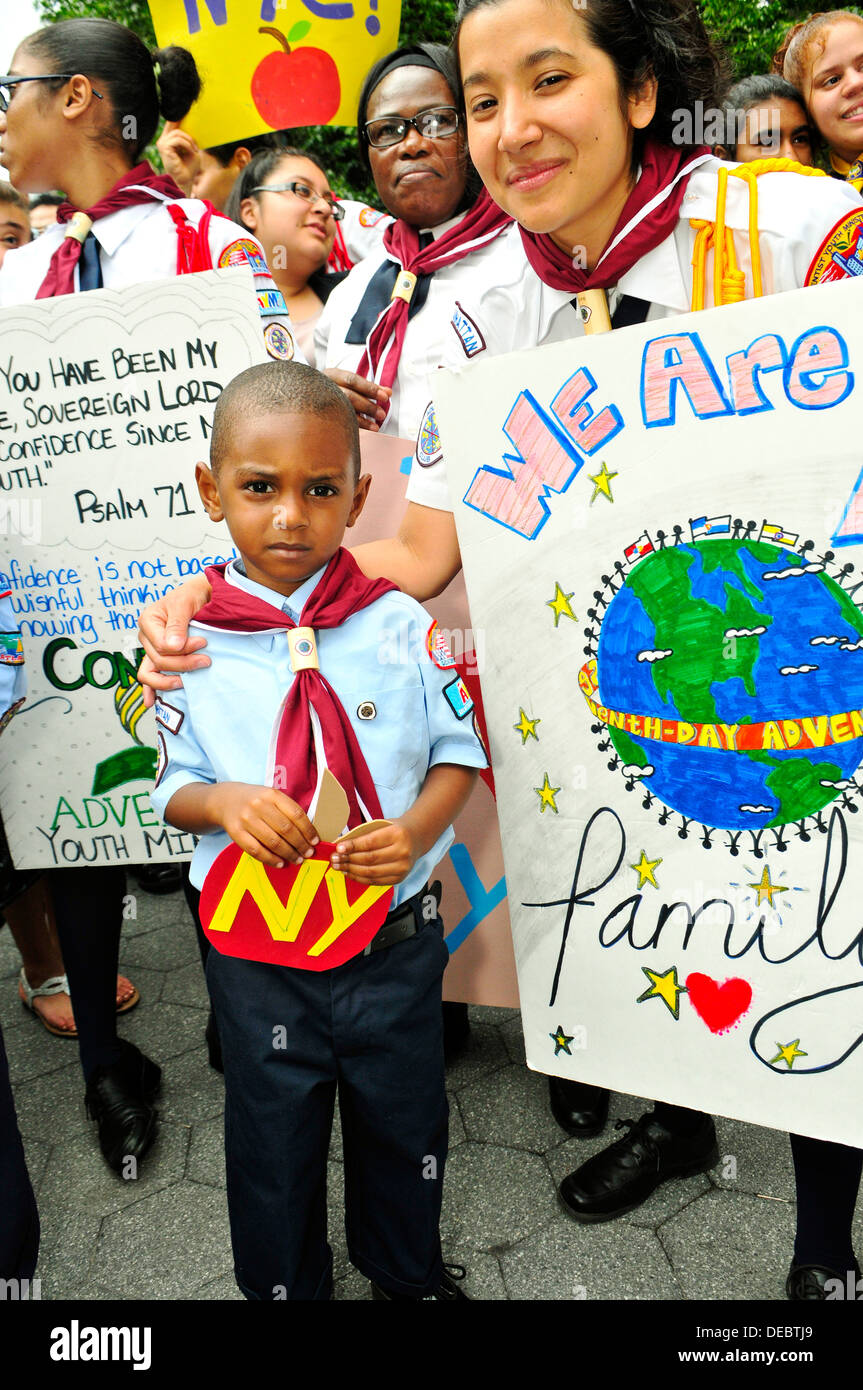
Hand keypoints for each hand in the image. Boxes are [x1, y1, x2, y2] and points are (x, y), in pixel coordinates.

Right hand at [136, 576, 211, 705]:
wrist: (204, 595)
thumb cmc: (194, 595)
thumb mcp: (185, 603)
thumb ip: (177, 623)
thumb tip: (172, 646)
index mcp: (149, 621)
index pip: (161, 646)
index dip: (183, 650)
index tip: (203, 643)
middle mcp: (147, 637)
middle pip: (159, 661)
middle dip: (184, 664)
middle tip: (207, 660)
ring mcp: (153, 649)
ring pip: (151, 673)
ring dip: (170, 680)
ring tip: (188, 681)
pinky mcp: (161, 657)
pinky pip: (150, 676)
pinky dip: (151, 689)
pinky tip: (150, 702)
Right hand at [156, 121, 200, 195]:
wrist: (185, 181)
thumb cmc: (189, 168)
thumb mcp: (192, 149)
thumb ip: (189, 138)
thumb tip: (193, 123)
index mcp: (168, 139)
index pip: (172, 121)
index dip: (179, 114)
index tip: (188, 106)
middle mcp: (163, 140)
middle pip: (173, 122)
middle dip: (184, 121)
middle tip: (194, 135)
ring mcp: (162, 143)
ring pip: (178, 132)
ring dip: (190, 141)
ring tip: (195, 150)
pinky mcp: (164, 148)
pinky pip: (178, 140)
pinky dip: (187, 145)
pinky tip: (191, 152)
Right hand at [214, 784, 319, 867]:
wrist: (226, 800)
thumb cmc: (256, 801)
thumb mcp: (272, 797)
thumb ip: (287, 811)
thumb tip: (308, 834)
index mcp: (272, 795)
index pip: (296, 814)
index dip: (308, 830)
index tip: (315, 841)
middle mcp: (258, 805)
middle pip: (286, 829)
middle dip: (300, 844)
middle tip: (308, 853)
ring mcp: (246, 819)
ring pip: (272, 842)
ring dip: (288, 854)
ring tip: (297, 860)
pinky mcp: (236, 832)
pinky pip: (256, 850)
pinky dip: (270, 859)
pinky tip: (280, 863)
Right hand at [324, 368, 391, 430]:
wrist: (305, 393)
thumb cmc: (333, 388)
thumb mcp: (347, 383)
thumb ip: (368, 388)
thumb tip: (389, 393)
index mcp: (332, 374)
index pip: (353, 380)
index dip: (370, 388)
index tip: (385, 396)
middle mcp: (324, 386)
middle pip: (348, 396)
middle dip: (367, 405)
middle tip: (382, 414)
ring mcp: (320, 401)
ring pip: (342, 409)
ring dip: (362, 419)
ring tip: (376, 426)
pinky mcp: (320, 416)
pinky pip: (339, 421)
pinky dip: (355, 425)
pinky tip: (367, 429)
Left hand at [330, 820, 413, 884]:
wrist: (417, 838)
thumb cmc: (395, 830)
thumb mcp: (382, 825)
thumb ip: (364, 834)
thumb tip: (341, 846)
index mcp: (398, 834)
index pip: (370, 843)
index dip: (352, 846)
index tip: (338, 848)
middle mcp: (403, 852)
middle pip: (369, 859)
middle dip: (348, 860)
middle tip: (334, 859)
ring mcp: (402, 868)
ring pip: (371, 872)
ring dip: (351, 870)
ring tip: (339, 866)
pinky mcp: (399, 878)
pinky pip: (375, 881)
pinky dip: (360, 878)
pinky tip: (350, 873)